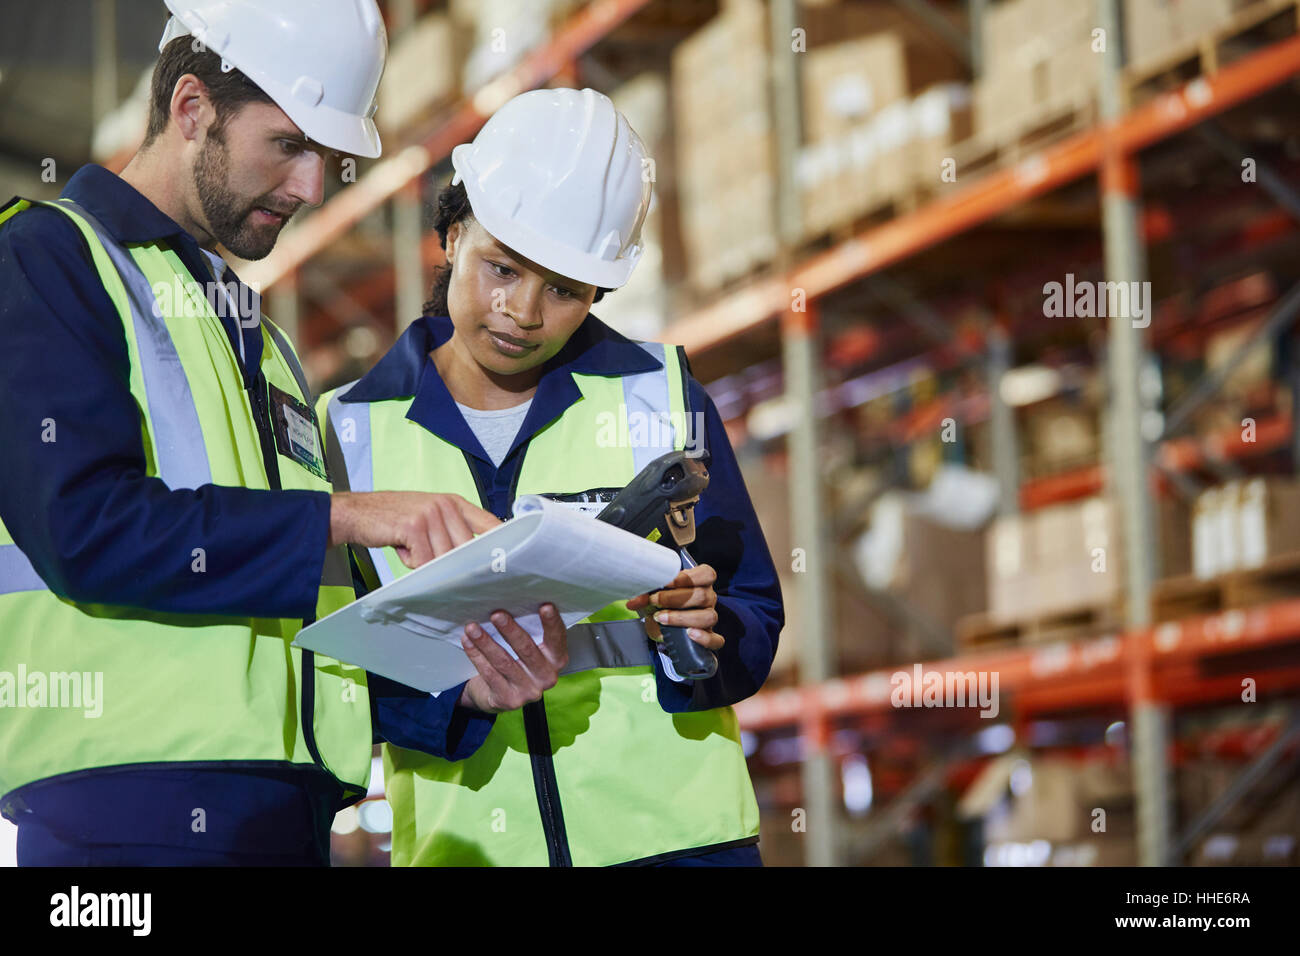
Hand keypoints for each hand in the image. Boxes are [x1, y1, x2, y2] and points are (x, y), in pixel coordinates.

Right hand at [328, 491, 499, 568]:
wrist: (358, 513)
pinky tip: (401, 546)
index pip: (490, 524)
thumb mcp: (430, 518)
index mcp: (455, 503)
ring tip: (412, 548)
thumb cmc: (395, 520)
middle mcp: (446, 505)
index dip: (502, 543)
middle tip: (436, 563)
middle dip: (454, 564)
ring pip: (445, 558)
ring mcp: (431, 513)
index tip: (513, 561)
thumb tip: (477, 561)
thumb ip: (453, 532)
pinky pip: (424, 560)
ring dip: (427, 562)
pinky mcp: (414, 525)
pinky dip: (412, 561)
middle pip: (466, 549)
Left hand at [457, 603, 569, 713]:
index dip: (551, 623)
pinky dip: (476, 656)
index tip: (545, 606)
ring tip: (472, 627)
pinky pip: (489, 674)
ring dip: (486, 642)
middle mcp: (547, 677)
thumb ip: (530, 632)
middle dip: (510, 630)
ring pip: (504, 662)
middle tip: (496, 614)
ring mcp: (528, 691)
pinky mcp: (508, 699)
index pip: (557, 639)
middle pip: (527, 649)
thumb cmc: (518, 663)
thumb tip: (513, 604)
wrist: (502, 695)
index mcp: (556, 660)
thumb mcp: (530, 649)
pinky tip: (468, 642)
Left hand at [626, 564, 723, 651]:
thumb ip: (645, 596)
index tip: (665, 582)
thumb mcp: (653, 596)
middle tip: (654, 601)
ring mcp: (710, 617)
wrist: (662, 624)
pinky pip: (716, 640)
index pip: (706, 574)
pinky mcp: (709, 637)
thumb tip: (633, 601)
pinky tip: (689, 634)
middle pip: (702, 596)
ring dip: (682, 617)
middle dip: (674, 598)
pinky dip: (704, 638)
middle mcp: (708, 598)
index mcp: (701, 582)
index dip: (687, 577)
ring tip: (662, 618)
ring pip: (708, 616)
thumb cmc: (662, 604)